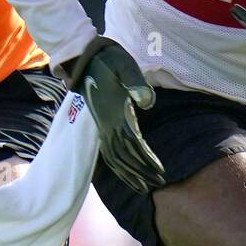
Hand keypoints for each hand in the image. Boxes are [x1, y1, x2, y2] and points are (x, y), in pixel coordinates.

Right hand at [57, 36, 165, 193]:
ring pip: (114, 157)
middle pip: (124, 156)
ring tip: (143, 187)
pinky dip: (117, 166)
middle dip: (140, 172)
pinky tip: (126, 173)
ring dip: (128, 174)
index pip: (132, 143)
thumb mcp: (125, 66)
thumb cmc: (109, 61)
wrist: (86, 59)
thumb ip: (136, 83)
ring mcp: (103, 126)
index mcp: (115, 112)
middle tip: (158, 184)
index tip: (160, 171)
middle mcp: (107, 124)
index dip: (146, 160)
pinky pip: (108, 151)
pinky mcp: (102, 125)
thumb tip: (147, 104)